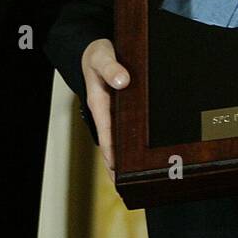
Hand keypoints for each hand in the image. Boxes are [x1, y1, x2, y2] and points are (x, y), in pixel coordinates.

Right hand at [81, 37, 129, 178]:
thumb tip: (123, 81)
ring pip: (118, 140)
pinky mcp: (120, 110)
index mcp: (99, 103)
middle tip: (127, 187)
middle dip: (117, 165)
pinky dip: (130, 144)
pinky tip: (140, 155)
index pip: (106, 132)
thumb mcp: (102, 56)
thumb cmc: (98, 53)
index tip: (116, 170)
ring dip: (125, 158)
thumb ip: (111, 68)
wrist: (97, 50)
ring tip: (135, 182)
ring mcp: (112, 113)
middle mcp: (105, 112)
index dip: (111, 151)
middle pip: (111, 144)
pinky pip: (125, 130)